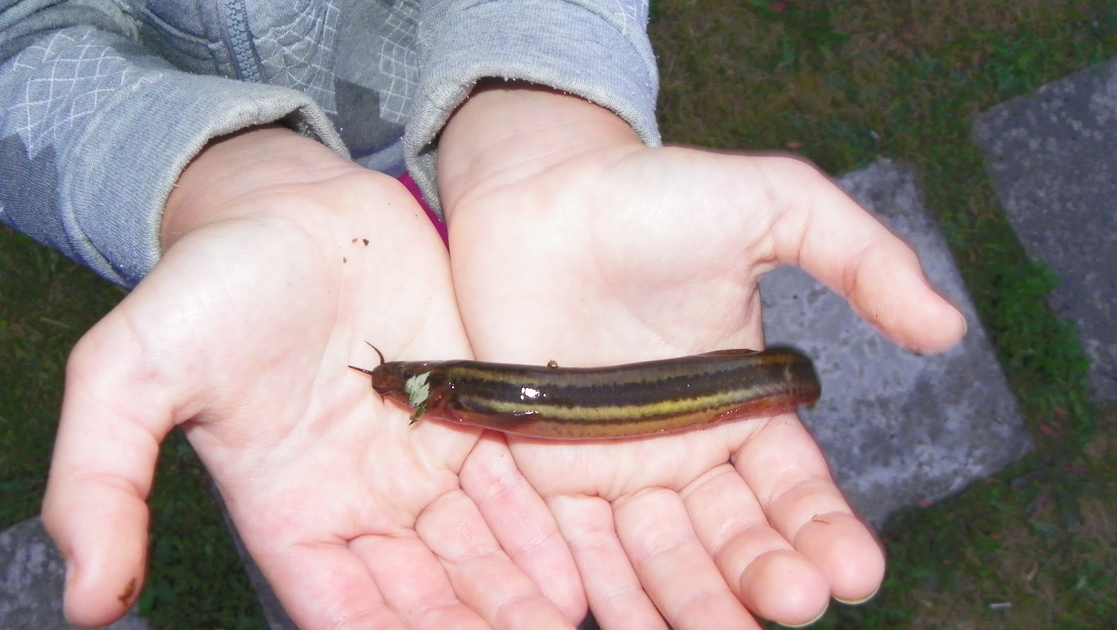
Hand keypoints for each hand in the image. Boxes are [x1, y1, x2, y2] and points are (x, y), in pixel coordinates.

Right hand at [41, 128, 583, 629]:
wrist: (289, 202)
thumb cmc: (209, 284)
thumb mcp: (130, 372)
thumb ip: (102, 478)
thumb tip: (85, 600)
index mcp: (288, 513)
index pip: (347, 611)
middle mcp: (360, 501)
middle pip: (424, 592)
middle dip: (472, 624)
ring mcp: (418, 457)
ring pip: (475, 548)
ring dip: (516, 591)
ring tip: (563, 622)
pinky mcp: (467, 408)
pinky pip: (509, 483)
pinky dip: (538, 528)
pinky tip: (575, 564)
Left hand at [439, 84, 965, 627]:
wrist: (538, 192)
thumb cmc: (654, 195)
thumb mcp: (773, 205)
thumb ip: (860, 256)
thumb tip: (947, 327)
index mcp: (742, 402)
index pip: (795, 486)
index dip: (825, 529)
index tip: (856, 570)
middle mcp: (684, 446)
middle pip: (733, 534)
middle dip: (766, 574)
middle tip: (793, 603)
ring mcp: (616, 462)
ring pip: (664, 553)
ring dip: (694, 600)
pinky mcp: (548, 467)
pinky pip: (580, 541)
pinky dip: (607, 587)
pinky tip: (635, 626)